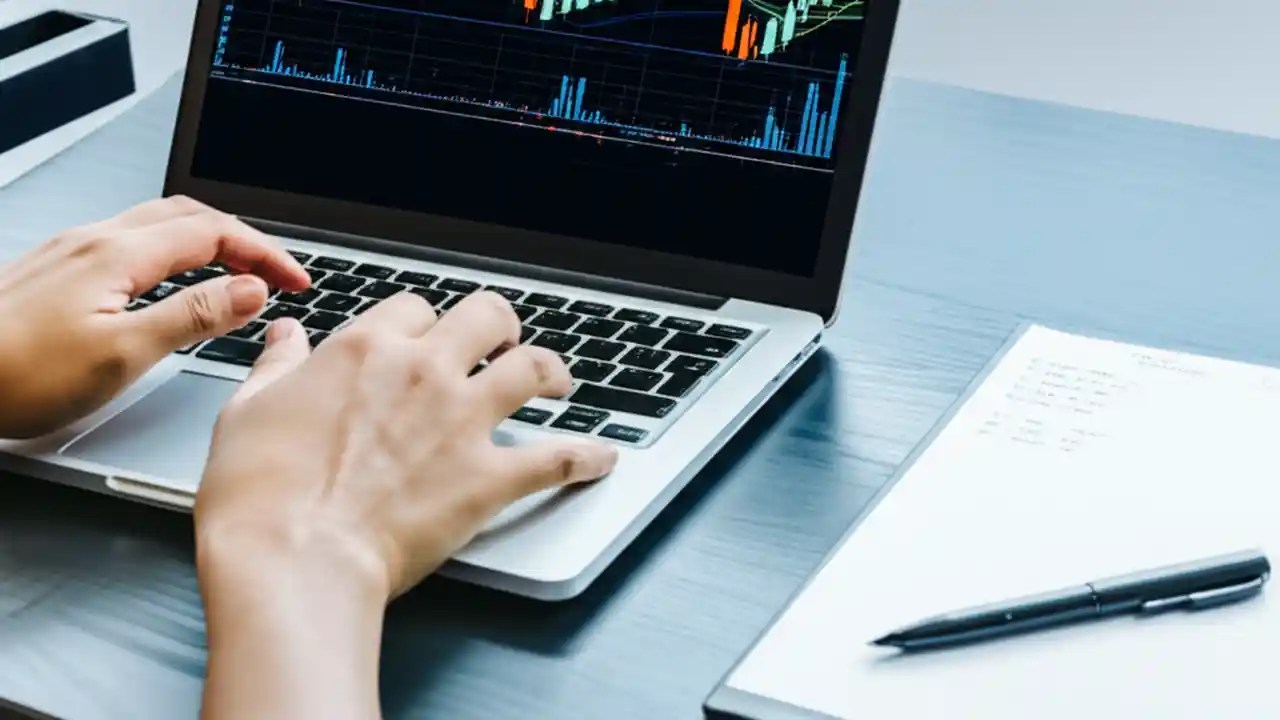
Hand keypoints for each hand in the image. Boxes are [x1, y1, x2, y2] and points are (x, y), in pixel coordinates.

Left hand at [0, 196, 308, 438]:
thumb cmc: (15, 375)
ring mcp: (69, 253)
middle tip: (276, 272)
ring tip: (236, 275)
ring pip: (156, 227)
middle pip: (187, 217)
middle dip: (241, 240)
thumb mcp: (122, 354)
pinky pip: (128, 245)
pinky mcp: (53, 272)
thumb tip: (247, 290)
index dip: (264, 252)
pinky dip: (171, 255)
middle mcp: (92, 240)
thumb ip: (193, 316)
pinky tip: (171, 284)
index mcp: (116, 253)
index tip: (296, 279)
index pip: (213, 233)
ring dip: (207, 243)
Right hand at [195, 292, 616, 719]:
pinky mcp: (487, 477)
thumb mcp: (247, 412)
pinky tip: (601, 458)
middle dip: (497, 325)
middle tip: (501, 342)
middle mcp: (423, 373)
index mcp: (365, 350)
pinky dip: (585, 457)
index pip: (413, 309)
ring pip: (532, 367)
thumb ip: (277, 366)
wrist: (292, 559)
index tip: (422, 340)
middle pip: (485, 317)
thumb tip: (285, 336)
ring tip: (558, 381)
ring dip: (550, 370)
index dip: (422, 323)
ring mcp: (461, 422)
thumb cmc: (259, 496)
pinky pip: (556, 457)